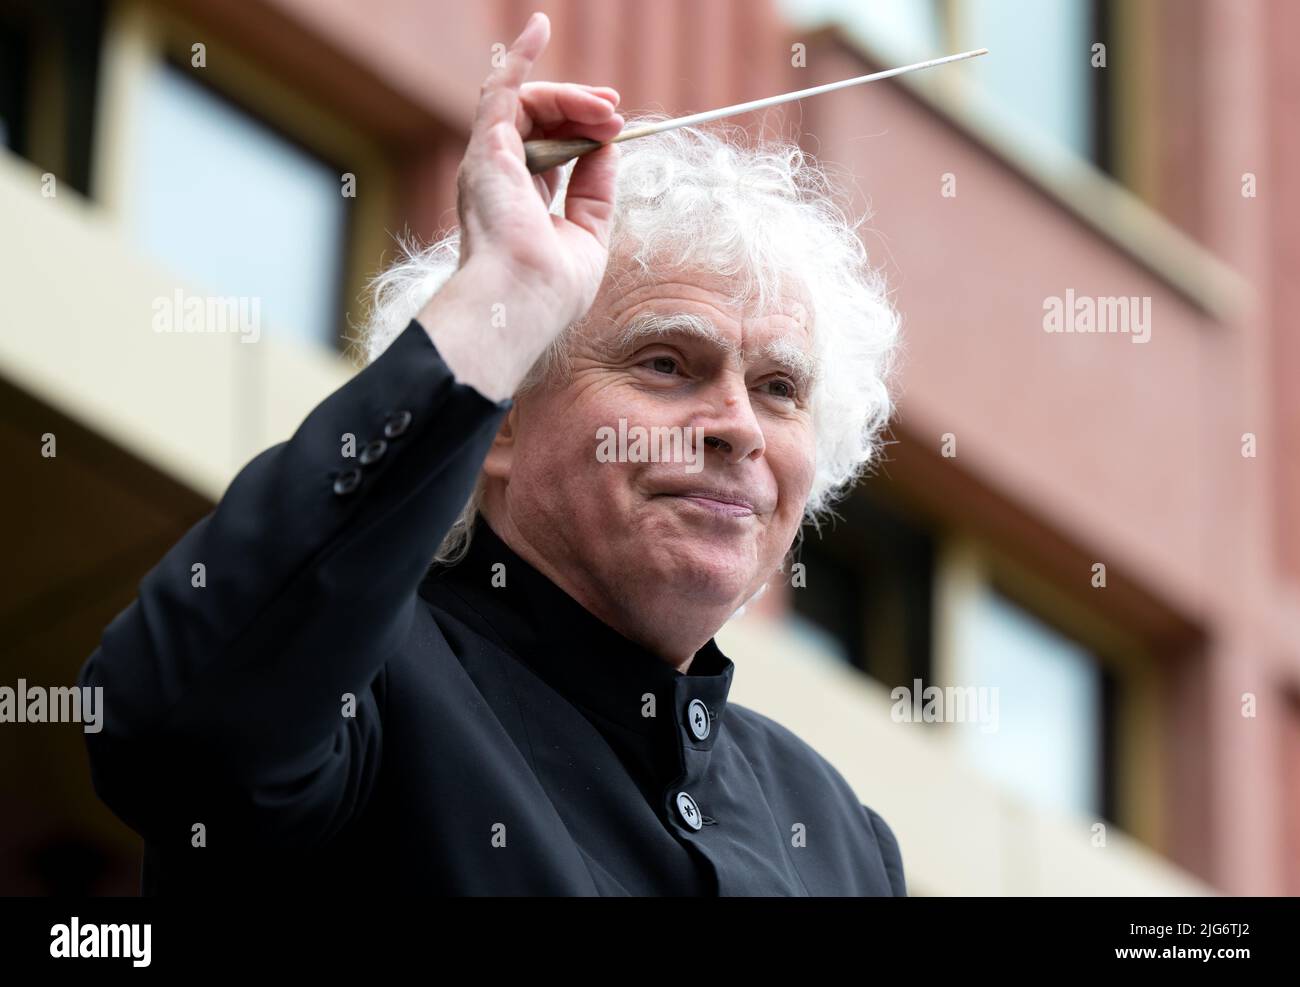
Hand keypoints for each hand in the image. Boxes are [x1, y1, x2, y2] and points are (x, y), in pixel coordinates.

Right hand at [455, 11, 622, 328]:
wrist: (524, 297)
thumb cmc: (551, 286)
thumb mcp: (588, 234)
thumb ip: (595, 191)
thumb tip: (607, 148)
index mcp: (519, 202)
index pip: (550, 150)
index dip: (583, 132)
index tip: (615, 128)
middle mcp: (498, 178)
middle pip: (540, 122)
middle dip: (581, 109)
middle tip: (614, 112)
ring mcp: (489, 161)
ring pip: (528, 104)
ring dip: (571, 97)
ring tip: (605, 107)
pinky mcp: (487, 148)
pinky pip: (500, 89)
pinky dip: (519, 56)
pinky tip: (539, 27)